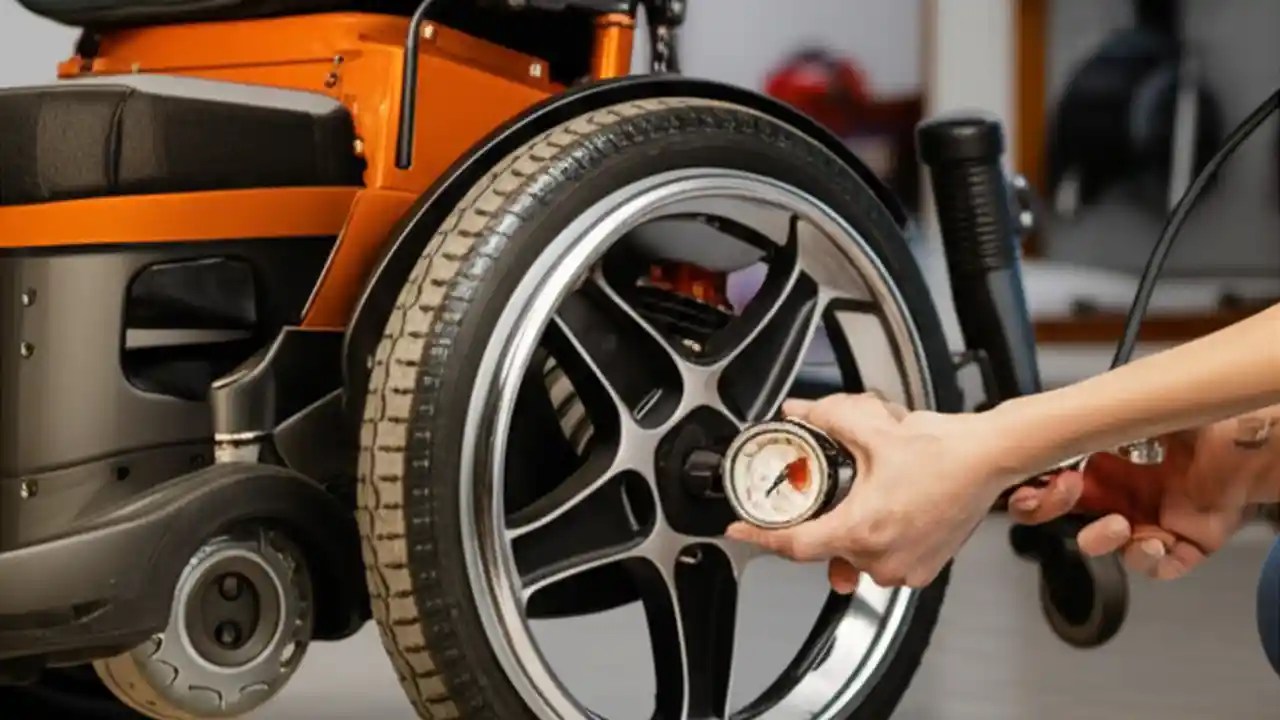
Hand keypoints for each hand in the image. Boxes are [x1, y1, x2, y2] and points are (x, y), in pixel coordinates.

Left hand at [725, 393, 1015, 592]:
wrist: (988, 457)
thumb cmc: (943, 449)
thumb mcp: (872, 427)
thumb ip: (826, 418)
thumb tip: (798, 411)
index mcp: (863, 528)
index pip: (794, 546)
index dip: (761, 538)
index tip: (740, 531)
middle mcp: (882, 557)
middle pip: (824, 550)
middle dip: (815, 523)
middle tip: (816, 497)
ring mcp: (905, 568)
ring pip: (854, 558)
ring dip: (847, 535)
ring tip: (858, 501)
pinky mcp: (924, 570)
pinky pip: (883, 563)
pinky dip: (875, 542)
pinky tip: (884, 514)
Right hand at [1009, 418, 1272, 579]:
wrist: (1254, 444)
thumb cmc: (1205, 422)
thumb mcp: (1143, 408)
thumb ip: (1102, 412)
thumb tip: (1059, 412)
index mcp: (1103, 464)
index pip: (1050, 480)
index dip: (1037, 485)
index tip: (1045, 476)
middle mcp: (1118, 496)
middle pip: (1061, 515)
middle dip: (1048, 510)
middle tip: (1067, 493)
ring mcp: (1147, 522)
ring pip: (1102, 545)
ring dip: (1101, 540)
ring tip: (1120, 526)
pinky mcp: (1180, 546)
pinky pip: (1153, 567)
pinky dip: (1149, 561)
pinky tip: (1157, 543)